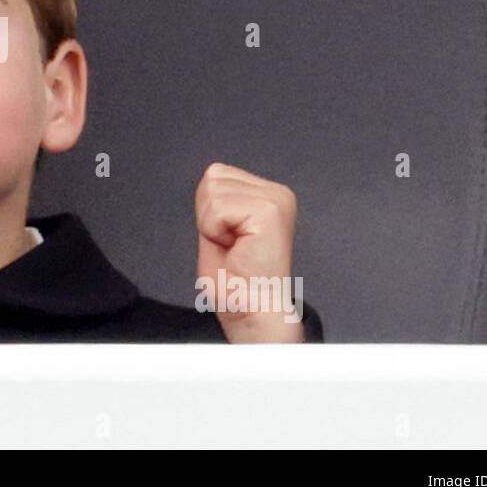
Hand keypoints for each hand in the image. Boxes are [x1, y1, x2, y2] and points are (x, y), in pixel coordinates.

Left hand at [194, 162, 304, 342]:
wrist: (252, 312)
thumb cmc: (238, 282)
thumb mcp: (219, 227)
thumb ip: (217, 199)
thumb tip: (210, 177)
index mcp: (268, 194)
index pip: (216, 175)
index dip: (208, 211)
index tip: (229, 239)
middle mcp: (278, 193)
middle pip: (212, 178)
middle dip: (209, 216)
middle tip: (232, 246)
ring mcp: (276, 199)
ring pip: (213, 192)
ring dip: (213, 225)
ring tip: (235, 249)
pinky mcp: (270, 211)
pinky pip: (218, 209)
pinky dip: (216, 232)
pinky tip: (238, 249)